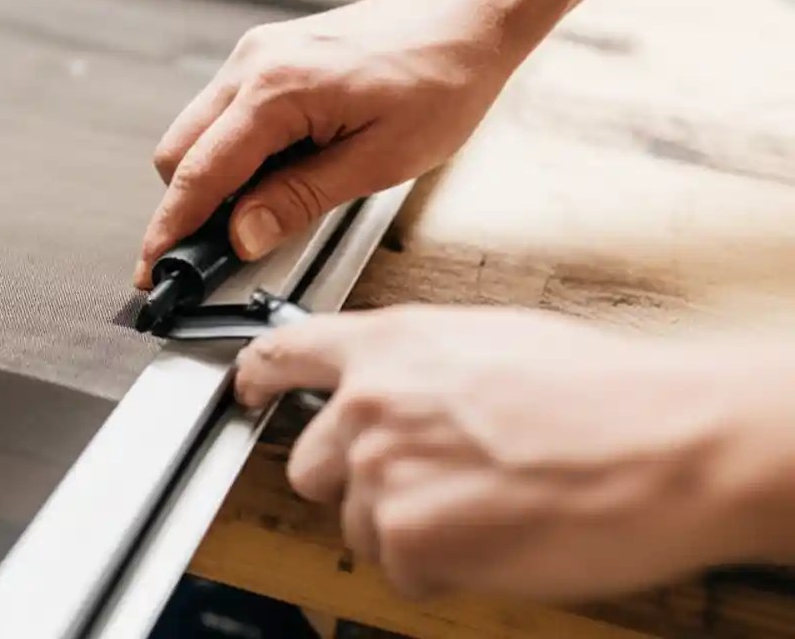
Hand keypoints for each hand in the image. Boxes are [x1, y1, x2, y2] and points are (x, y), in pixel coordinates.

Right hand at [134, 0, 519, 288]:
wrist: (468, 18)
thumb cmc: (441, 77)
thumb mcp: (378, 160)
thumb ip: (300, 200)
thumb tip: (243, 236)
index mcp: (277, 90)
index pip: (198, 174)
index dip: (171, 230)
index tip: (156, 271)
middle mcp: (254, 64)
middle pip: (178, 152)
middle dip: (185, 208)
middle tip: (208, 257)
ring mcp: (257, 55)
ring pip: (195, 131)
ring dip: (211, 180)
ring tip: (257, 215)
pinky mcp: (268, 56)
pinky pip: (223, 112)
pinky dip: (231, 152)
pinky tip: (273, 175)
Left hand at [233, 305, 794, 600]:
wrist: (663, 442)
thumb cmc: (602, 392)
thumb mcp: (492, 343)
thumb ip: (418, 368)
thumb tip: (396, 396)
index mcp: (389, 346)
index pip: (283, 353)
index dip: (256, 375)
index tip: (246, 389)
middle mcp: (368, 405)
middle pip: (308, 461)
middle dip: (354, 477)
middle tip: (426, 479)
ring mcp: (380, 473)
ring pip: (354, 519)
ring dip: (403, 523)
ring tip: (482, 503)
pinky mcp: (406, 538)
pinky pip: (399, 566)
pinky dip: (439, 564)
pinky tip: (495, 533)